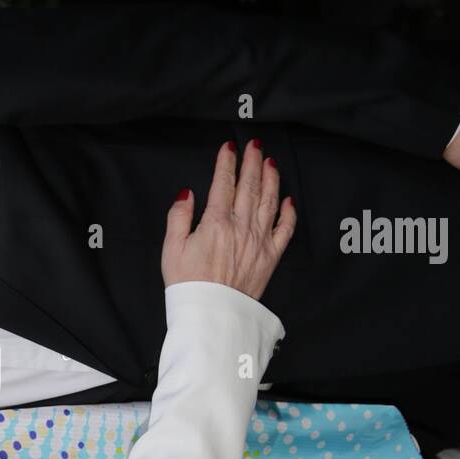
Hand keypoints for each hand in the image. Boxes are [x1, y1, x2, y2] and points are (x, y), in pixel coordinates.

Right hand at [162, 140, 294, 301]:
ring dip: (271, 178)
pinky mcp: (270, 256)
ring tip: (270, 162)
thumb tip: (187, 194)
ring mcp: (259, 240)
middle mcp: (241, 227)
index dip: (227, 161)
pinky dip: (288, 213)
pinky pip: (284, 229)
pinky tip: (288, 200)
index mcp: (215, 222)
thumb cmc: (188, 285)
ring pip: (269, 200)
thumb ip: (178, 216)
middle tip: (255, 145)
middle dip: (252, 161)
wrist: (210, 314)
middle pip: (249, 185)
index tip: (229, 147)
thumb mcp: (171, 248)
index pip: (223, 182)